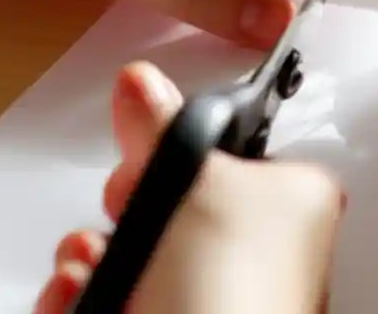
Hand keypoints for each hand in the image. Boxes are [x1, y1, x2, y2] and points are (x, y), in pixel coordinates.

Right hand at [36, 63, 343, 313]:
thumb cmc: (233, 296)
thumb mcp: (196, 180)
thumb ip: (163, 126)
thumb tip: (144, 84)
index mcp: (293, 197)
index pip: (235, 145)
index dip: (186, 141)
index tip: (153, 142)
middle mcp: (257, 246)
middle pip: (172, 194)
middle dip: (127, 199)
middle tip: (129, 204)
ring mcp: (213, 291)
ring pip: (135, 247)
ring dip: (97, 250)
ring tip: (94, 261)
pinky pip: (115, 290)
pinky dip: (88, 289)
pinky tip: (83, 292)